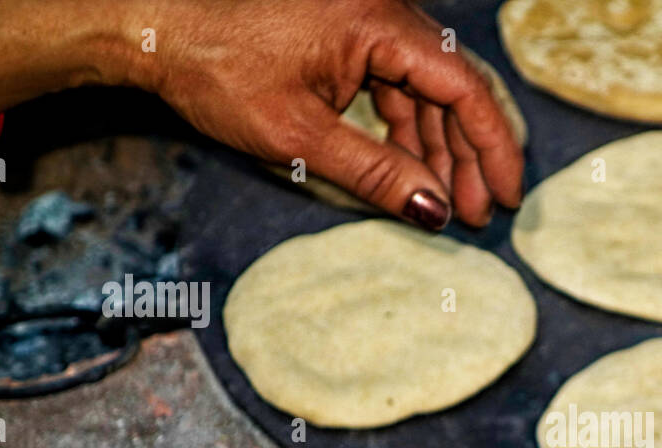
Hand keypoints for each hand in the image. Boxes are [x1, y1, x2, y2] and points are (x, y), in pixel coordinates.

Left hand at [0, 0, 523, 228]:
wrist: (156, 31)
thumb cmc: (216, 71)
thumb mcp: (299, 137)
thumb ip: (376, 174)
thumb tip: (436, 213)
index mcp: (377, 22)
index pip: (464, 86)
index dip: (494, 146)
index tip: (505, 196)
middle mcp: (382, 13)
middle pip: (454, 89)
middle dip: (469, 156)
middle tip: (480, 214)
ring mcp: (367, 23)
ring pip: (428, 92)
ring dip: (440, 149)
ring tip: (450, 205)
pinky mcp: (349, 37)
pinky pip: (397, 86)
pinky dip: (408, 131)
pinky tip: (414, 173)